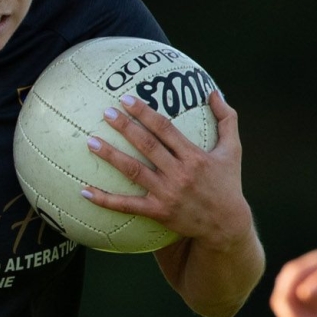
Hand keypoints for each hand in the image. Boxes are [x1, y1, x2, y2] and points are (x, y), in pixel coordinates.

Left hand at [82, 90, 253, 247]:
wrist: (226, 225)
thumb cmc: (228, 183)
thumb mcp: (233, 150)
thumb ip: (226, 120)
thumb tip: (214, 91)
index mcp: (194, 156)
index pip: (165, 129)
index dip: (145, 113)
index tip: (126, 99)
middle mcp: (180, 173)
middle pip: (147, 145)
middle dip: (125, 127)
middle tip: (106, 112)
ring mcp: (167, 194)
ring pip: (134, 171)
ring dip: (111, 156)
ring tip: (90, 141)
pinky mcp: (158, 212)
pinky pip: (127, 205)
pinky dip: (105, 199)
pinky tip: (84, 190)